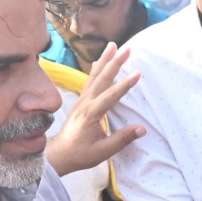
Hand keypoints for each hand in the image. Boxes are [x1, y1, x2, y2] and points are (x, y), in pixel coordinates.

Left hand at [45, 43, 144, 175]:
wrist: (59, 154)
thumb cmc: (81, 154)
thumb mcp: (103, 151)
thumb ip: (122, 139)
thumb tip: (142, 129)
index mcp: (91, 114)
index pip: (111, 95)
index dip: (125, 84)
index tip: (138, 73)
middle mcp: (85, 103)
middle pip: (102, 78)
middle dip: (115, 62)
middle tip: (127, 49)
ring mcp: (81, 100)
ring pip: (95, 76)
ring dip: (105, 60)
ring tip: (113, 45)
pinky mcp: (81, 102)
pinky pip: (90, 81)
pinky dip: (97, 69)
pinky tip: (100, 61)